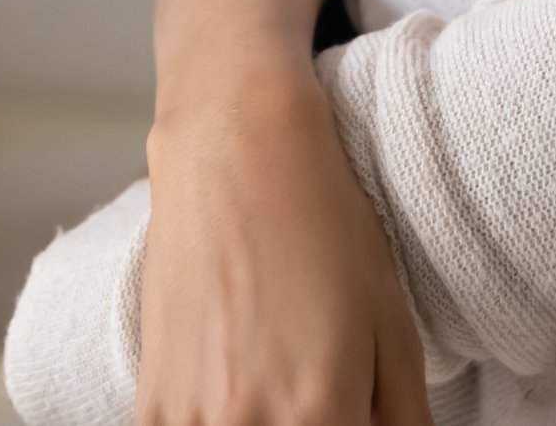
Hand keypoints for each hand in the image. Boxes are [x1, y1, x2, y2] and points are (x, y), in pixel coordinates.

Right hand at [139, 65, 434, 425]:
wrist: (236, 156)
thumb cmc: (325, 229)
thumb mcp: (393, 328)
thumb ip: (404, 420)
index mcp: (320, 415)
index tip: (354, 415)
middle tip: (325, 395)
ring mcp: (191, 420)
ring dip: (266, 425)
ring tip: (282, 383)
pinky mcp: (152, 405)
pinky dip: (218, 425)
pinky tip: (241, 391)